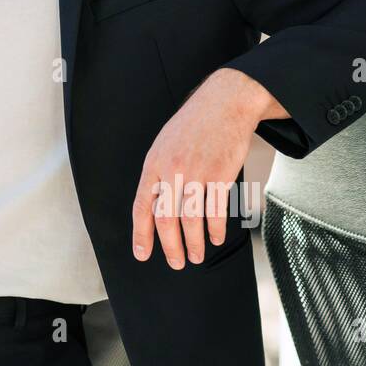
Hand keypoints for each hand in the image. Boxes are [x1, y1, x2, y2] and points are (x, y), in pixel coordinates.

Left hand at [131, 68, 287, 268]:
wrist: (224, 102)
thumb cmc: (194, 125)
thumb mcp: (164, 144)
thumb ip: (158, 174)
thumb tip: (154, 207)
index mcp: (154, 164)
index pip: (142, 206)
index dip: (141, 233)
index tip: (142, 254)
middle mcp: (172, 170)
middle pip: (166, 219)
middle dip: (170, 246)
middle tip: (176, 262)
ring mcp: (197, 173)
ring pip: (191, 220)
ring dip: (194, 244)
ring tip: (197, 256)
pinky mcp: (221, 175)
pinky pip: (216, 211)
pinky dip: (215, 229)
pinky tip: (215, 238)